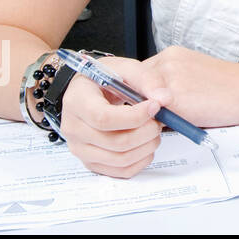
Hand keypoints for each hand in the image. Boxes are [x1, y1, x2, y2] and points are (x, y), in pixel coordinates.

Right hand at [56, 56, 166, 178]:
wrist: (90, 91)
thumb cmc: (104, 79)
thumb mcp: (124, 67)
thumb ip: (146, 79)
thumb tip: (164, 99)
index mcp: (77, 101)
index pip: (104, 118)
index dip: (134, 116)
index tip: (155, 106)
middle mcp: (74, 128)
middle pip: (115, 142)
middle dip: (146, 131)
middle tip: (159, 119)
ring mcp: (80, 148)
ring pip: (120, 159)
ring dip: (147, 146)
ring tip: (154, 129)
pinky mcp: (91, 162)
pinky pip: (120, 171)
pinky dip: (141, 160)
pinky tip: (146, 144)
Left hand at [139, 45, 238, 127]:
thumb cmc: (231, 87)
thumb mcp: (195, 76)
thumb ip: (169, 84)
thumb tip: (148, 105)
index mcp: (171, 55)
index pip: (137, 75)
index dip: (136, 93)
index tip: (138, 104)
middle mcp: (167, 62)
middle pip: (133, 87)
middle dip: (138, 104)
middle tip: (150, 116)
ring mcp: (169, 78)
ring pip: (141, 103)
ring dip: (149, 115)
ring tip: (170, 121)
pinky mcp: (174, 98)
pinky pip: (153, 116)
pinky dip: (159, 124)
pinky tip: (177, 124)